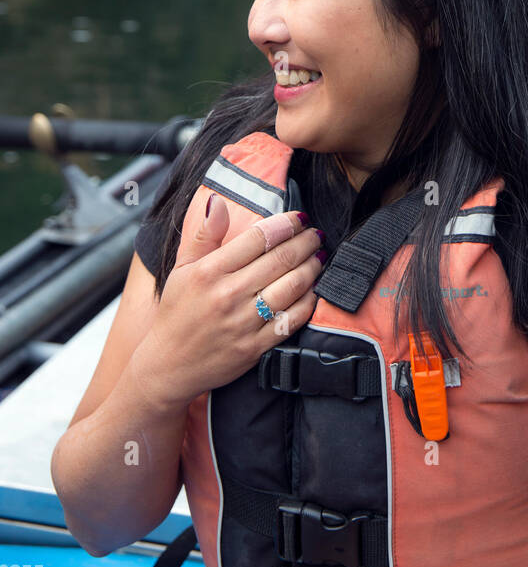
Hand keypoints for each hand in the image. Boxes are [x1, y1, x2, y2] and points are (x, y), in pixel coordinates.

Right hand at [134, 194, 325, 410]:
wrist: (168, 365)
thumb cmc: (177, 312)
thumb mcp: (182, 268)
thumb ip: (205, 234)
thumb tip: (218, 201)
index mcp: (209, 271)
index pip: (259, 237)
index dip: (286, 223)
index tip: (300, 217)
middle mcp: (228, 295)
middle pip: (281, 259)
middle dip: (306, 241)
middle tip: (317, 233)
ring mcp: (243, 323)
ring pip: (291, 287)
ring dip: (312, 268)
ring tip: (319, 257)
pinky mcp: (254, 348)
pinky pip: (291, 321)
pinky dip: (308, 302)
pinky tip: (313, 290)